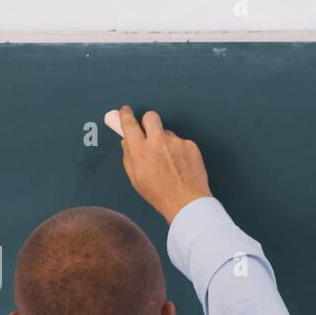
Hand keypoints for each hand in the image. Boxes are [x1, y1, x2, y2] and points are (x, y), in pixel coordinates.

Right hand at [116, 105, 211, 223]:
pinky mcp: (190, 145)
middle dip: (148, 121)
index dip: (125, 115)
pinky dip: (180, 151)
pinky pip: (181, 143)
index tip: (125, 111)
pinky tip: (180, 166)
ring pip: (167, 133)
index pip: (129, 123)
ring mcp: (176, 142)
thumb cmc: (162, 195)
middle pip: (150, 116)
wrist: (187, 203)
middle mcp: (158, 142)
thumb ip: (129, 156)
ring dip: (166, 142)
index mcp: (141, 151)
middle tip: (149, 133)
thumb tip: (127, 141)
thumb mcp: (136, 178)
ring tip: (169, 163)